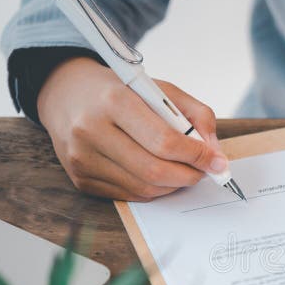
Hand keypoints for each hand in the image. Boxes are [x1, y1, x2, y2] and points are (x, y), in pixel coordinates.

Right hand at [37, 57, 227, 200]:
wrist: (66, 95)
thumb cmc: (120, 91)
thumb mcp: (160, 89)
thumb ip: (196, 115)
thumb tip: (215, 153)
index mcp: (114, 101)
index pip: (164, 141)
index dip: (197, 156)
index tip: (217, 162)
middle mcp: (92, 130)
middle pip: (155, 171)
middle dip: (190, 175)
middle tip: (205, 170)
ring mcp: (82, 158)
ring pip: (145, 188)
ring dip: (174, 185)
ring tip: (183, 170)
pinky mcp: (80, 179)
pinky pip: (130, 195)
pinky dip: (154, 189)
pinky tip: (158, 174)